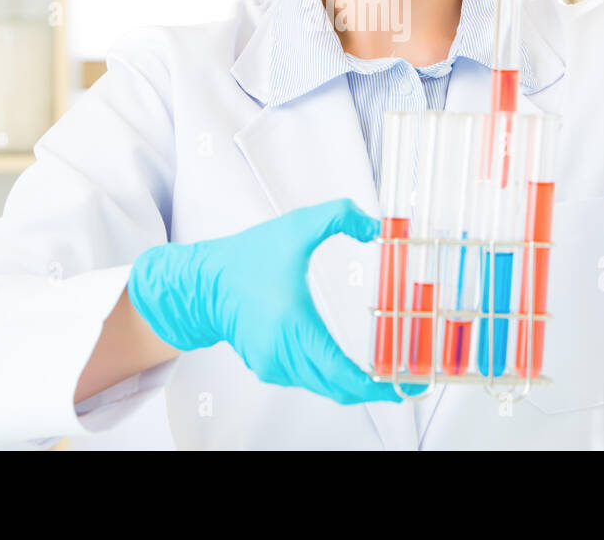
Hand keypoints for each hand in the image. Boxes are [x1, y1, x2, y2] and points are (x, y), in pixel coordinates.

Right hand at [127, 198, 421, 404]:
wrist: (204, 284)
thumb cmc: (247, 258)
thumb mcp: (297, 226)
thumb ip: (340, 216)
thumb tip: (376, 227)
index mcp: (293, 325)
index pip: (340, 373)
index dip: (373, 386)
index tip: (397, 386)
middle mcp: (282, 354)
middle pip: (337, 388)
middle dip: (371, 388)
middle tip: (400, 380)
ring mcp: (273, 366)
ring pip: (324, 386)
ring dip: (350, 382)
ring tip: (380, 372)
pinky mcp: (268, 368)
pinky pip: (308, 380)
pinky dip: (329, 376)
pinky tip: (346, 364)